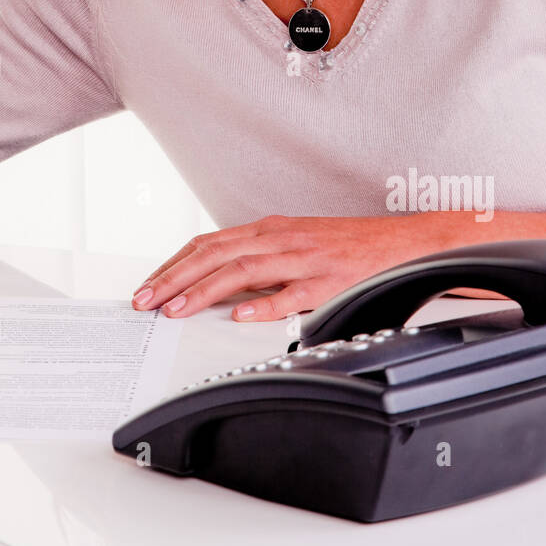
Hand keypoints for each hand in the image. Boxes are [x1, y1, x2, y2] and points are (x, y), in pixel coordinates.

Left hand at [130, 214, 431, 320]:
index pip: (208, 243)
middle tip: (146, 301)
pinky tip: (240, 315)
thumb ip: (256, 260)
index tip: (147, 286)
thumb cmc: (343, 247)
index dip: (174, 265)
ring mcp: (304, 258)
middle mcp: (280, 238)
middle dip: (175, 278)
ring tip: (177, 310)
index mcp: (268, 230)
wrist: (399, 244)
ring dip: (205, 289)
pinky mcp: (329, 280)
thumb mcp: (292, 245)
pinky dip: (264, 303)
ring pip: (244, 269)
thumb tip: (214, 285)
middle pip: (216, 253)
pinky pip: (293, 292)